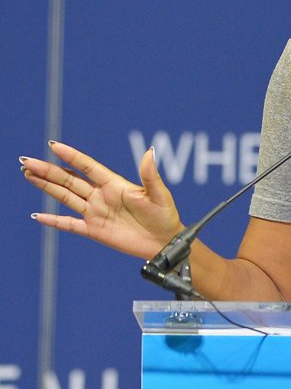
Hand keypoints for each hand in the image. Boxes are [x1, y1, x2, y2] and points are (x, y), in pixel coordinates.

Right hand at [21, 141, 182, 259]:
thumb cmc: (165, 216)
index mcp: (115, 184)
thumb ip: (150, 174)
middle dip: (49, 170)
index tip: (54, 145)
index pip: (88, 167)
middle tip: (27, 161)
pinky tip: (38, 215)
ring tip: (28, 174)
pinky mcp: (95, 230)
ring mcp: (96, 213)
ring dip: (47, 186)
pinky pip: (70, 224)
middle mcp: (102, 196)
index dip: (72, 156)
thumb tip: (149, 151)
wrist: (165, 242)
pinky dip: (54, 221)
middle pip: (70, 180)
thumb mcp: (159, 194)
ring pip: (66, 197)